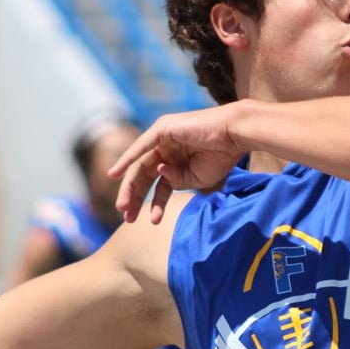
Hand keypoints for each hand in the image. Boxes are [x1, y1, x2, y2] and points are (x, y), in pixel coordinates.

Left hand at [107, 104, 246, 223]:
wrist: (234, 137)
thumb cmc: (220, 157)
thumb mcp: (194, 178)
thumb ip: (175, 181)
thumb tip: (161, 176)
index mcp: (174, 160)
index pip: (153, 181)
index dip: (144, 200)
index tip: (133, 218)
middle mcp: (166, 148)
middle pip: (143, 175)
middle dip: (133, 197)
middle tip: (126, 217)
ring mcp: (163, 138)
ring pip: (140, 165)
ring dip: (130, 186)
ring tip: (124, 208)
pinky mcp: (163, 129)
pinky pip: (141, 147)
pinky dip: (127, 159)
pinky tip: (115, 174)